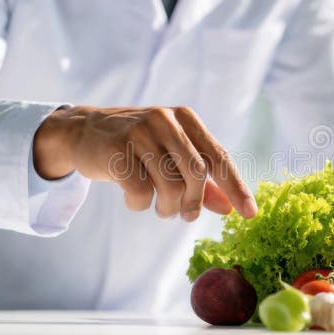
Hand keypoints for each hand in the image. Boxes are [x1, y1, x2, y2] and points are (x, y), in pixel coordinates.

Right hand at [33, 106, 256, 220]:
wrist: (84, 132)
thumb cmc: (137, 147)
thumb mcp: (171, 155)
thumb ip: (202, 180)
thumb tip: (229, 209)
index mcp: (185, 118)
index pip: (218, 156)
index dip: (236, 187)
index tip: (250, 214)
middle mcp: (165, 120)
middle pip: (196, 173)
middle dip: (194, 202)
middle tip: (185, 216)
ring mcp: (139, 131)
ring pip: (169, 186)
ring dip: (166, 208)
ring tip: (159, 207)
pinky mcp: (116, 148)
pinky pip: (140, 192)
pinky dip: (139, 204)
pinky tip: (132, 198)